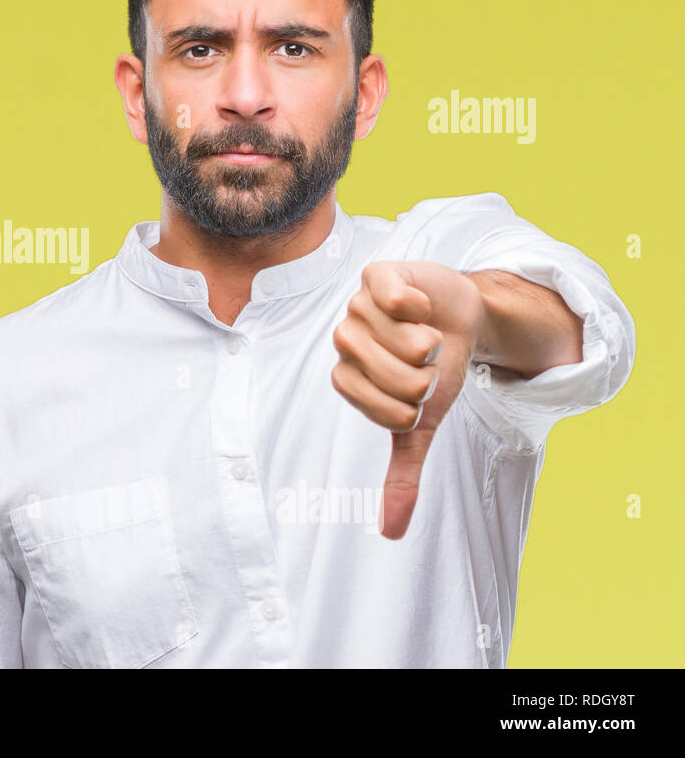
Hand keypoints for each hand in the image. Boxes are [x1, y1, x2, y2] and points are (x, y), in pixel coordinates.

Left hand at [330, 261, 484, 538]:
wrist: (463, 319)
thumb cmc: (436, 370)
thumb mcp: (423, 425)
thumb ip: (402, 474)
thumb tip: (391, 535)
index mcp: (347, 376)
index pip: (369, 403)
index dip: (407, 402)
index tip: (417, 393)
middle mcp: (345, 339)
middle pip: (387, 373)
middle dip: (422, 374)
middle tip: (427, 360)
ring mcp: (358, 305)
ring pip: (396, 337)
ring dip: (425, 341)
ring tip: (427, 333)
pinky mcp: (378, 275)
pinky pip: (390, 293)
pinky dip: (417, 305)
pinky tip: (421, 306)